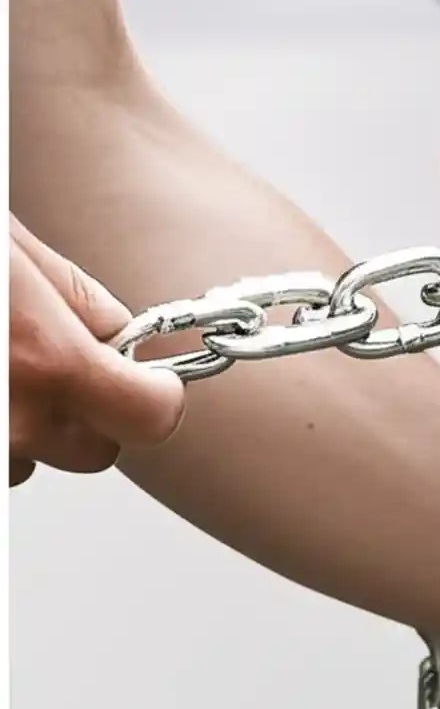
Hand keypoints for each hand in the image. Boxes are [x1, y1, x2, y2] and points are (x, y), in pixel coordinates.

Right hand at [9, 215, 184, 485]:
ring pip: (30, 457)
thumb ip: (79, 302)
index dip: (157, 397)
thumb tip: (118, 333)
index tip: (153, 381)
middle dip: (88, 412)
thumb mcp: (14, 251)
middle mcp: (11, 423)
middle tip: (54, 361)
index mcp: (46, 362)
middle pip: (95, 450)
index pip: (154, 419)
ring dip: (22, 422)